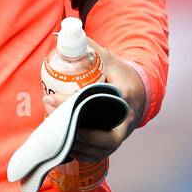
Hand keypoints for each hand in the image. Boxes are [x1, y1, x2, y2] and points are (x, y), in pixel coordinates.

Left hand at [42, 40, 146, 163]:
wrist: (140, 92)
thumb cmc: (121, 74)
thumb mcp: (108, 58)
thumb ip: (88, 49)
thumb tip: (59, 35)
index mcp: (125, 98)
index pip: (98, 105)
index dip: (73, 104)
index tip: (51, 97)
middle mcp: (125, 122)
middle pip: (102, 138)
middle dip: (74, 131)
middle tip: (50, 115)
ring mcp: (121, 136)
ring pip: (99, 150)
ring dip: (75, 144)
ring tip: (53, 128)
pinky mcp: (113, 144)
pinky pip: (97, 155)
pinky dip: (80, 153)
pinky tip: (63, 144)